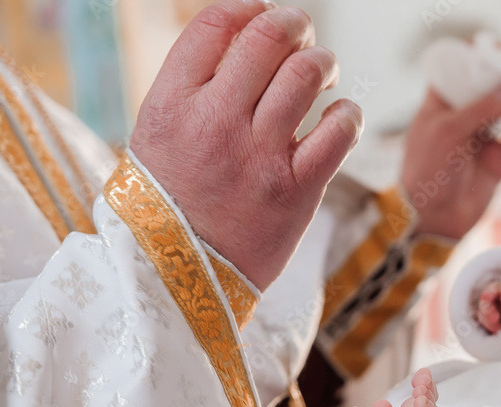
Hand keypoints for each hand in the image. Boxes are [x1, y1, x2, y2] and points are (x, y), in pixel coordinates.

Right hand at [129, 0, 363, 289]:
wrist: (175, 285)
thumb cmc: (166, 210)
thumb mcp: (153, 140)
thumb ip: (190, 90)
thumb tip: (243, 42)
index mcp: (171, 105)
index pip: (216, 24)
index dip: (250, 6)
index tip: (263, 13)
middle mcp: (215, 123)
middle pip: (268, 36)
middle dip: (295, 24)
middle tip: (303, 35)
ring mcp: (259, 157)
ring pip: (308, 74)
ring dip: (324, 64)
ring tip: (322, 76)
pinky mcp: (296, 192)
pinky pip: (340, 130)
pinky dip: (347, 114)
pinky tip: (337, 119)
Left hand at [400, 87, 500, 240]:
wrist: (430, 219)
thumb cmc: (426, 171)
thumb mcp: (447, 132)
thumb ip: (479, 110)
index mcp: (441, 105)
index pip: (463, 72)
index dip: (482, 58)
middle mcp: (463, 119)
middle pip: (494, 89)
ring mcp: (482, 140)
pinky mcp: (497, 162)